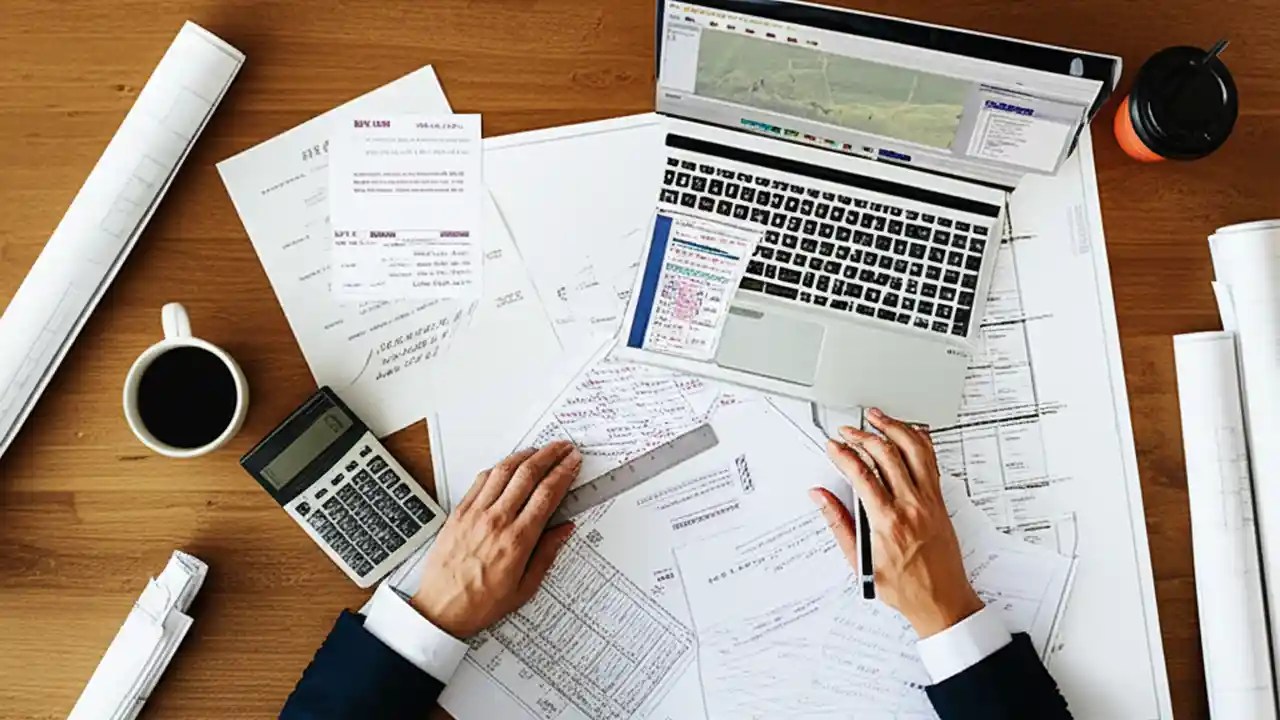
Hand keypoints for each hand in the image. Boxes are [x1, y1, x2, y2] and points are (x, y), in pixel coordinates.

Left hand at [411, 441, 581, 637]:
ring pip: (504, 470)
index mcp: (517, 540)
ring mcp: (475, 513)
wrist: (441, 608)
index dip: (564, 472)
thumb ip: (547, 554)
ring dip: (525, 455)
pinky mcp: (459, 512)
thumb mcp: (525, 588)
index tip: (573, 463)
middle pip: (528, 474)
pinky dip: (498, 467)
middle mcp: (496, 521)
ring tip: (538, 450)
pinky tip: (507, 465)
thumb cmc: (480, 603)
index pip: (547, 493)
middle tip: (562, 448)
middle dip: (549, 455)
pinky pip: (481, 480)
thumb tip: (564, 530)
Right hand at [810, 408, 982, 638]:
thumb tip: (821, 497)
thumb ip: (839, 524)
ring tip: (878, 417)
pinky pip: (932, 461)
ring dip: (894, 428)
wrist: (942, 600)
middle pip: (886, 454)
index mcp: (888, 521)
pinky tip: (910, 432)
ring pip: (914, 450)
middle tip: (848, 431)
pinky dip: (920, 441)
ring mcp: (929, 501)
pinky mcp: (940, 501)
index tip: (833, 446)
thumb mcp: (860, 562)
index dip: (844, 454)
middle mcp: (911, 506)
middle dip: (863, 436)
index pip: (861, 474)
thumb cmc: (904, 587)